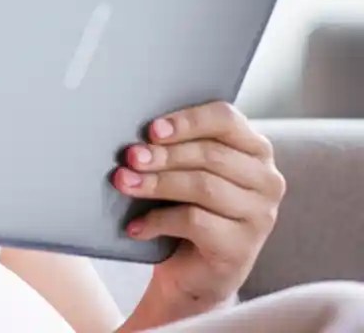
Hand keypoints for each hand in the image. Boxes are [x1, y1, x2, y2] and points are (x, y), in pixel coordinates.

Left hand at [113, 101, 285, 322]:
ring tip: (124, 183)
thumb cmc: (187, 209)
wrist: (193, 272)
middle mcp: (266, 180)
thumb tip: (140, 137)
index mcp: (255, 150)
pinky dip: (158, 221)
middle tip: (130, 157)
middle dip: (164, 155)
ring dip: (157, 183)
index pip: (226, 120)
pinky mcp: (242, 247)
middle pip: (211, 155)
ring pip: (204, 187)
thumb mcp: (186, 172)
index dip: (188, 121)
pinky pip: (195, 222)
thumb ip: (177, 148)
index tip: (152, 130)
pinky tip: (136, 226)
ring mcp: (260, 216)